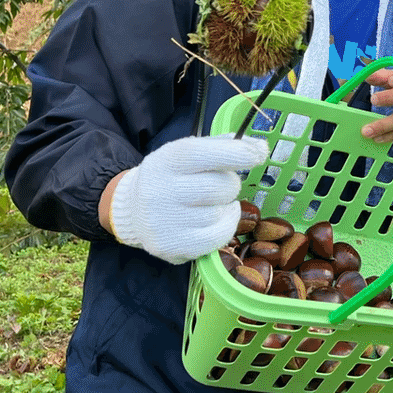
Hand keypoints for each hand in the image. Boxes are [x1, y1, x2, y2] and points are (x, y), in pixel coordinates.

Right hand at [109, 134, 268, 263]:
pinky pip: (217, 238)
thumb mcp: (189, 152)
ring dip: (226, 208)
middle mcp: (161, 190)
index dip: (238, 154)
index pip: (206, 154)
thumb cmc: (173, 176)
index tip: (259, 154)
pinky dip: (225, 228)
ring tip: (211, 204)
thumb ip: (224, 146)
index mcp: (167, 160)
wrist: (133, 209)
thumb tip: (259, 148)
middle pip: (220, 187)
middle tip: (221, 185)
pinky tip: (215, 219)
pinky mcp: (170, 246)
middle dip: (231, 185)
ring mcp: (163, 222)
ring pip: (221, 214)